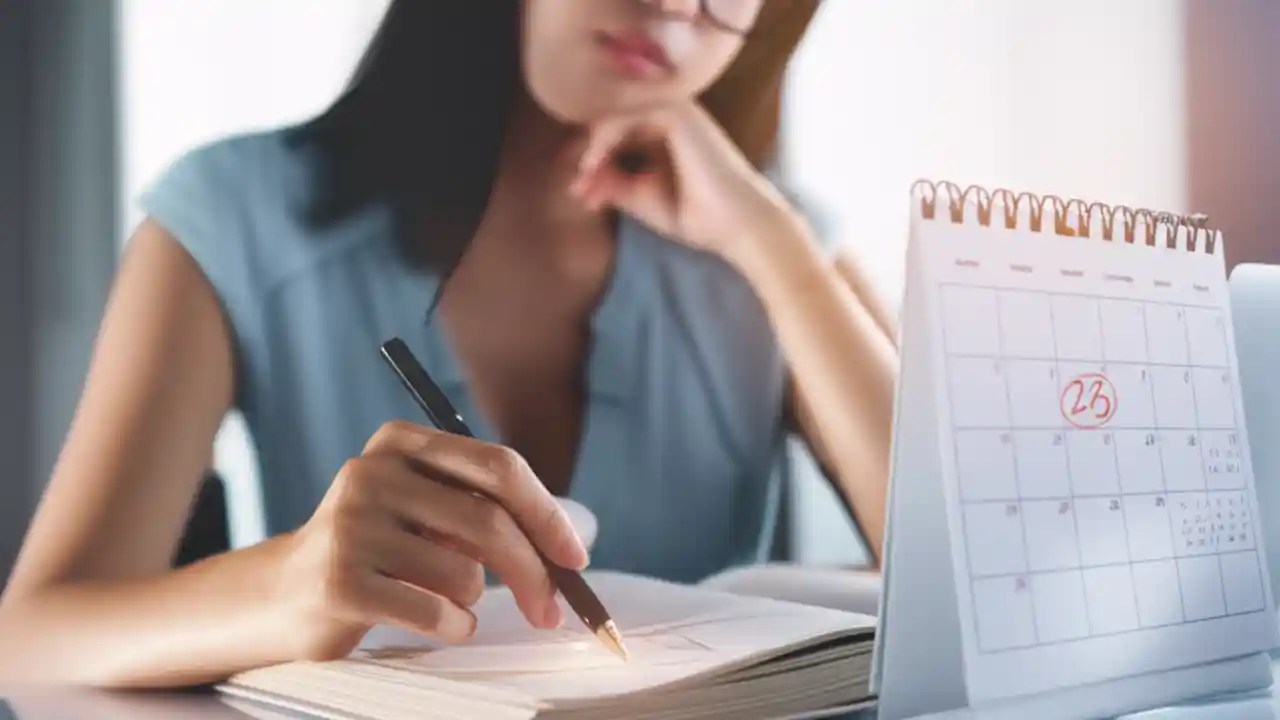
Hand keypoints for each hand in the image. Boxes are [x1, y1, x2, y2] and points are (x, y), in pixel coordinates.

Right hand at [273, 421, 589, 660]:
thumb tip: (564, 546)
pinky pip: (434, 611)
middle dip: (533, 572)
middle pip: (488, 521)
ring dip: (472, 602)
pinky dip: (452, 627)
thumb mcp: (423, 511)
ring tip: (440, 600)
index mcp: (401, 442)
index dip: (546, 514)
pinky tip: (435, 623)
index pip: (499, 467)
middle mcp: (372, 473)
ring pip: (464, 575)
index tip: (574, 556)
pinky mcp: (340, 581)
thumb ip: (482, 510)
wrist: (282, 594)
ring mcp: (351, 525)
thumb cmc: (377, 552)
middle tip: (552, 611)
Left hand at [568, 102, 807, 265]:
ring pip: (614, 116)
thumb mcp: (640, 198)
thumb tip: (577, 181)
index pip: (614, 133)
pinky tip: (596, 165)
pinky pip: (624, 116)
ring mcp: (674, 110)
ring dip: (592, 148)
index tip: (578, 191)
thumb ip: (611, 183)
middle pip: (610, 122)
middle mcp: (669, 115)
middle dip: (587, 156)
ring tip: (585, 180)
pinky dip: (604, 140)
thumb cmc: (696, 214)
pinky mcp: (675, 114)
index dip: (590, 159)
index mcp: (663, 133)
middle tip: (576, 189)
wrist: (736, 225)